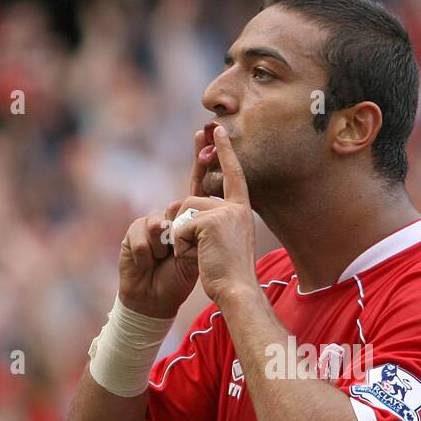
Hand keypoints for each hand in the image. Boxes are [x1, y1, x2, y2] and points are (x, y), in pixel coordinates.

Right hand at [116, 132, 212, 317]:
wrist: (155, 299)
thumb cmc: (179, 277)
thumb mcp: (197, 254)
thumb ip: (195, 230)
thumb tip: (177, 206)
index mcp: (191, 218)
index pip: (198, 183)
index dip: (201, 159)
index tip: (205, 133)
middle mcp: (170, 217)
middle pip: (177, 204)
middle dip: (177, 224)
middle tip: (176, 245)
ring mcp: (150, 224)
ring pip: (159, 223)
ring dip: (164, 247)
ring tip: (164, 261)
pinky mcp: (132, 234)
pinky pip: (142, 236)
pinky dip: (148, 253)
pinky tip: (149, 264)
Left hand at [171, 126, 257, 305]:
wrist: (237, 291)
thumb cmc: (229, 274)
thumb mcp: (223, 241)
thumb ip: (209, 220)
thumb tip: (179, 205)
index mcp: (242, 210)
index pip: (232, 174)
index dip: (223, 151)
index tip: (217, 129)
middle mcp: (236, 207)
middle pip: (193, 200)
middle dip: (185, 226)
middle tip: (202, 249)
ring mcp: (224, 212)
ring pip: (184, 211)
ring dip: (183, 237)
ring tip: (202, 255)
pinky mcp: (210, 221)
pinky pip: (181, 226)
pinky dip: (182, 244)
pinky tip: (198, 257)